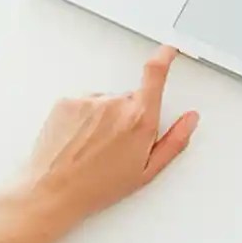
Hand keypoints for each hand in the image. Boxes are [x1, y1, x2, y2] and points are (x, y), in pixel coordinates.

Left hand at [19, 45, 199, 224]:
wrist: (52, 191)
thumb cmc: (98, 186)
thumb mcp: (146, 171)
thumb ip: (175, 141)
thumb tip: (190, 119)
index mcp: (139, 120)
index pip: (155, 74)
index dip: (164, 57)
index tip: (168, 51)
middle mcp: (115, 104)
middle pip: (130, 99)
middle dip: (129, 116)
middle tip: (117, 145)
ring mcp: (89, 101)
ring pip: (105, 103)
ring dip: (103, 119)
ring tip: (93, 148)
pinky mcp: (67, 102)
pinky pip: (83, 104)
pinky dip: (82, 119)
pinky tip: (78, 141)